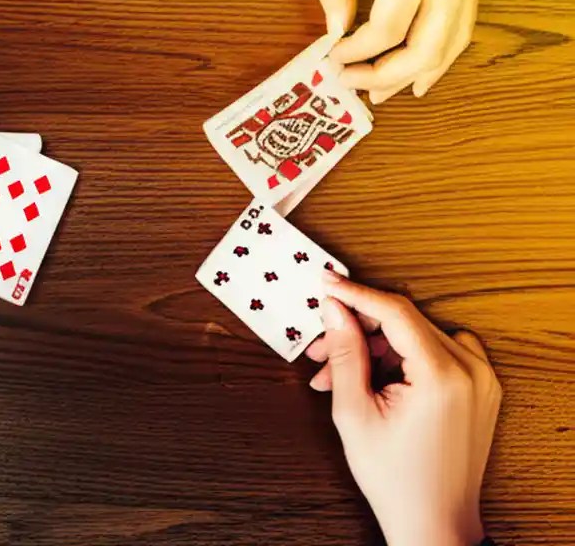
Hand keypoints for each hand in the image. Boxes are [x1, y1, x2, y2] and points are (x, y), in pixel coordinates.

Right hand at [306, 272, 501, 545]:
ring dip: (376, 346)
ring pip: (418, 336)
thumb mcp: (354, 412)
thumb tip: (335, 309)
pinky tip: (376, 378)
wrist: (433, 520)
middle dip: (357, 330)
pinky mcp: (481, 388)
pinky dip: (405, 357)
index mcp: (442, 375)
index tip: (326, 282)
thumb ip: (345, 353)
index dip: (356, 293)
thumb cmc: (395, 477)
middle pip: (405, 323)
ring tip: (340, 375)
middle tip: (320, 348)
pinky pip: (439, 352)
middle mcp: (471, 371)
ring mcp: (481, 379)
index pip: (395, 311)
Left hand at [315, 0, 492, 102]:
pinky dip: (441, 58)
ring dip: (412, 76)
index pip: (385, 29)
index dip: (354, 53)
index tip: (329, 58)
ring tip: (379, 93)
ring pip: (448, 46)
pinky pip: (463, 29)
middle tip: (348, 83)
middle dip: (383, 76)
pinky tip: (420, 76)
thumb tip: (334, 26)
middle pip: (423, 49)